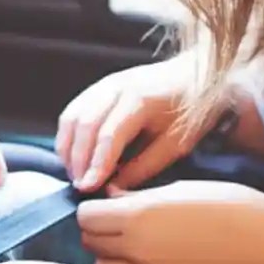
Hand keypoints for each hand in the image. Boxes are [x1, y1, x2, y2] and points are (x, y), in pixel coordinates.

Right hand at [56, 56, 210, 191]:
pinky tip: (73, 155)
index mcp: (140, 100)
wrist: (195, 75)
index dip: (96, 164)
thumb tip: (112, 189)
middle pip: (85, 125)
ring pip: (72, 116)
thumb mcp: (176, 145)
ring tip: (76, 174)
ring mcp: (105, 84)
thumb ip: (144, 167)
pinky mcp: (99, 86)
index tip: (89, 188)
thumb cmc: (190, 112)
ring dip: (68, 148)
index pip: (109, 135)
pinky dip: (68, 135)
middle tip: (80, 187)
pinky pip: (73, 111)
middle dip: (78, 159)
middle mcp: (116, 86)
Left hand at [77, 181, 263, 263]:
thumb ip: (138, 196)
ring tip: (129, 240)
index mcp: (138, 217)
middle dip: (97, 229)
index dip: (92, 207)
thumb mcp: (178, 188)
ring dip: (109, 255)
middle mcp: (136, 250)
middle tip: (115, 217)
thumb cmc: (228, 204)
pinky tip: (143, 261)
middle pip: (91, 243)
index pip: (86, 217)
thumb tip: (111, 196)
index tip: (105, 201)